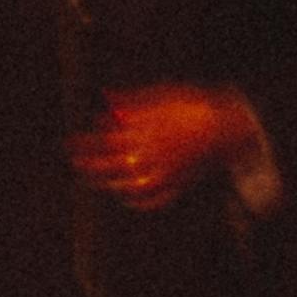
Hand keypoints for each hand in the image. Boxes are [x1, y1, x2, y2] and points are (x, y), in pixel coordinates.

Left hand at [72, 86, 253, 211]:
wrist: (226, 127)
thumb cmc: (193, 107)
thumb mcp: (162, 96)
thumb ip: (132, 100)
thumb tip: (106, 97)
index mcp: (146, 133)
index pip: (106, 141)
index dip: (85, 143)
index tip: (70, 143)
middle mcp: (152, 155)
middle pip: (112, 165)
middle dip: (89, 165)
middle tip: (74, 162)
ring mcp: (164, 173)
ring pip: (128, 185)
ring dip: (107, 183)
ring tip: (92, 180)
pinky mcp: (177, 184)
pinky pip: (152, 199)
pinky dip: (137, 200)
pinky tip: (126, 195)